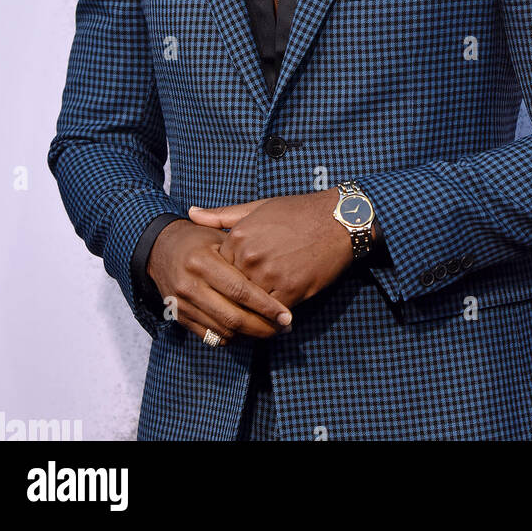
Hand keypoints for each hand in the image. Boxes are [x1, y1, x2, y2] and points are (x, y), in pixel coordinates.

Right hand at [146, 218, 292, 346]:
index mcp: (202, 261)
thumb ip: (243, 251)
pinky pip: (209, 336)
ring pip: (222, 330)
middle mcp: (190, 285)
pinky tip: (249, 332)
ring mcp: (182, 304)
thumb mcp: (219, 235)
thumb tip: (276, 269)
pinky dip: (232, 337)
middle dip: (262, 327)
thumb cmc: (199, 239)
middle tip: (285, 328)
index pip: (240, 290)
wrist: (161, 249)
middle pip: (232, 316)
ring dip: (250, 335)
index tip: (287, 315)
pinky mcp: (179, 318)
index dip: (265, 306)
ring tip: (272, 331)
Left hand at [188, 191, 354, 311]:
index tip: (227, 289)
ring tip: (252, 324)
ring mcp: (270, 274)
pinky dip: (272, 320)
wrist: (340, 219)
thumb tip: (191, 213)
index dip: (224, 280)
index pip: (218, 270)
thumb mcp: (259, 207)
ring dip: (252, 315)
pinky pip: (272, 313)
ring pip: (250, 306)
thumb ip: (223, 215)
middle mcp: (250, 256)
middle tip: (233, 315)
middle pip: (232, 291)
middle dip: (234, 302)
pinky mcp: (291, 290)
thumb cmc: (300, 211)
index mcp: (240, 236)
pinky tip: (274, 321)